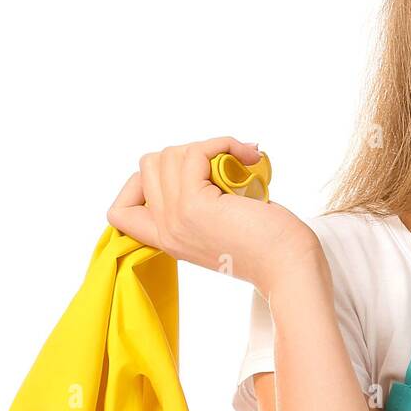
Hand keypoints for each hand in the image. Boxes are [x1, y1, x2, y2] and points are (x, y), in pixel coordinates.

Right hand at [107, 137, 320, 297]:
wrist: (291, 266)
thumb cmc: (271, 244)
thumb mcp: (222, 225)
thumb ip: (200, 203)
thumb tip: (200, 158)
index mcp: (168, 240)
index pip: (119, 212)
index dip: (141, 183)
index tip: (185, 178)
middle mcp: (165, 230)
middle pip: (148, 165)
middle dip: (188, 154)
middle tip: (225, 164)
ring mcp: (176, 218)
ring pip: (169, 155)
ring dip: (208, 147)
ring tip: (242, 160)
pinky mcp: (195, 205)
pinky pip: (196, 152)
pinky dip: (223, 143)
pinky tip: (249, 155)